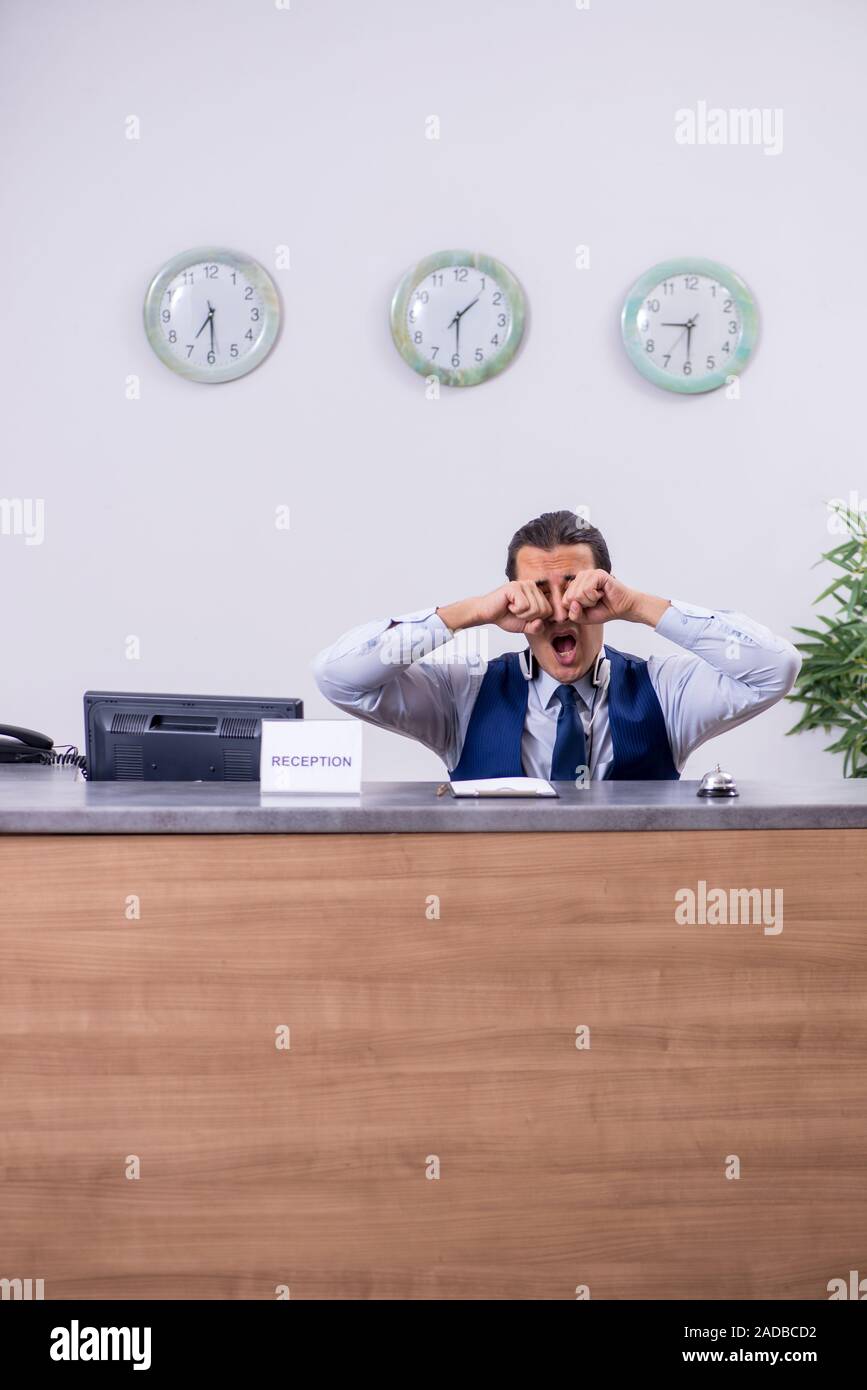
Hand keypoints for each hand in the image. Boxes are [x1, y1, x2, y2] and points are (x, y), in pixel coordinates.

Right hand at [437, 582, 551, 634]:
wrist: (487, 613)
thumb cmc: (505, 617)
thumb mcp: (526, 626)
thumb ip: (537, 627)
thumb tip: (540, 622)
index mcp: (537, 592)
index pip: (549, 611)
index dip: (536, 619)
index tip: (523, 615)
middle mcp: (532, 585)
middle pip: (544, 610)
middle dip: (529, 618)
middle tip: (517, 612)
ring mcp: (524, 584)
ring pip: (535, 609)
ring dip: (521, 614)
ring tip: (512, 608)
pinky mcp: (515, 587)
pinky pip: (524, 606)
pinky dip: (515, 610)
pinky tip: (508, 605)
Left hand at [562, 571, 668, 625]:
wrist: (622, 608)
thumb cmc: (604, 610)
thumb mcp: (583, 618)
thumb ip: (573, 614)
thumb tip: (572, 603)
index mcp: (575, 585)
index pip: (563, 600)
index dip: (576, 609)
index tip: (588, 607)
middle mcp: (580, 577)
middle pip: (569, 597)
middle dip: (583, 605)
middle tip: (594, 602)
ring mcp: (589, 574)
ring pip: (578, 593)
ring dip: (590, 601)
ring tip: (598, 597)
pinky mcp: (598, 574)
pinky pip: (587, 589)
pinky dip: (594, 596)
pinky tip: (602, 593)